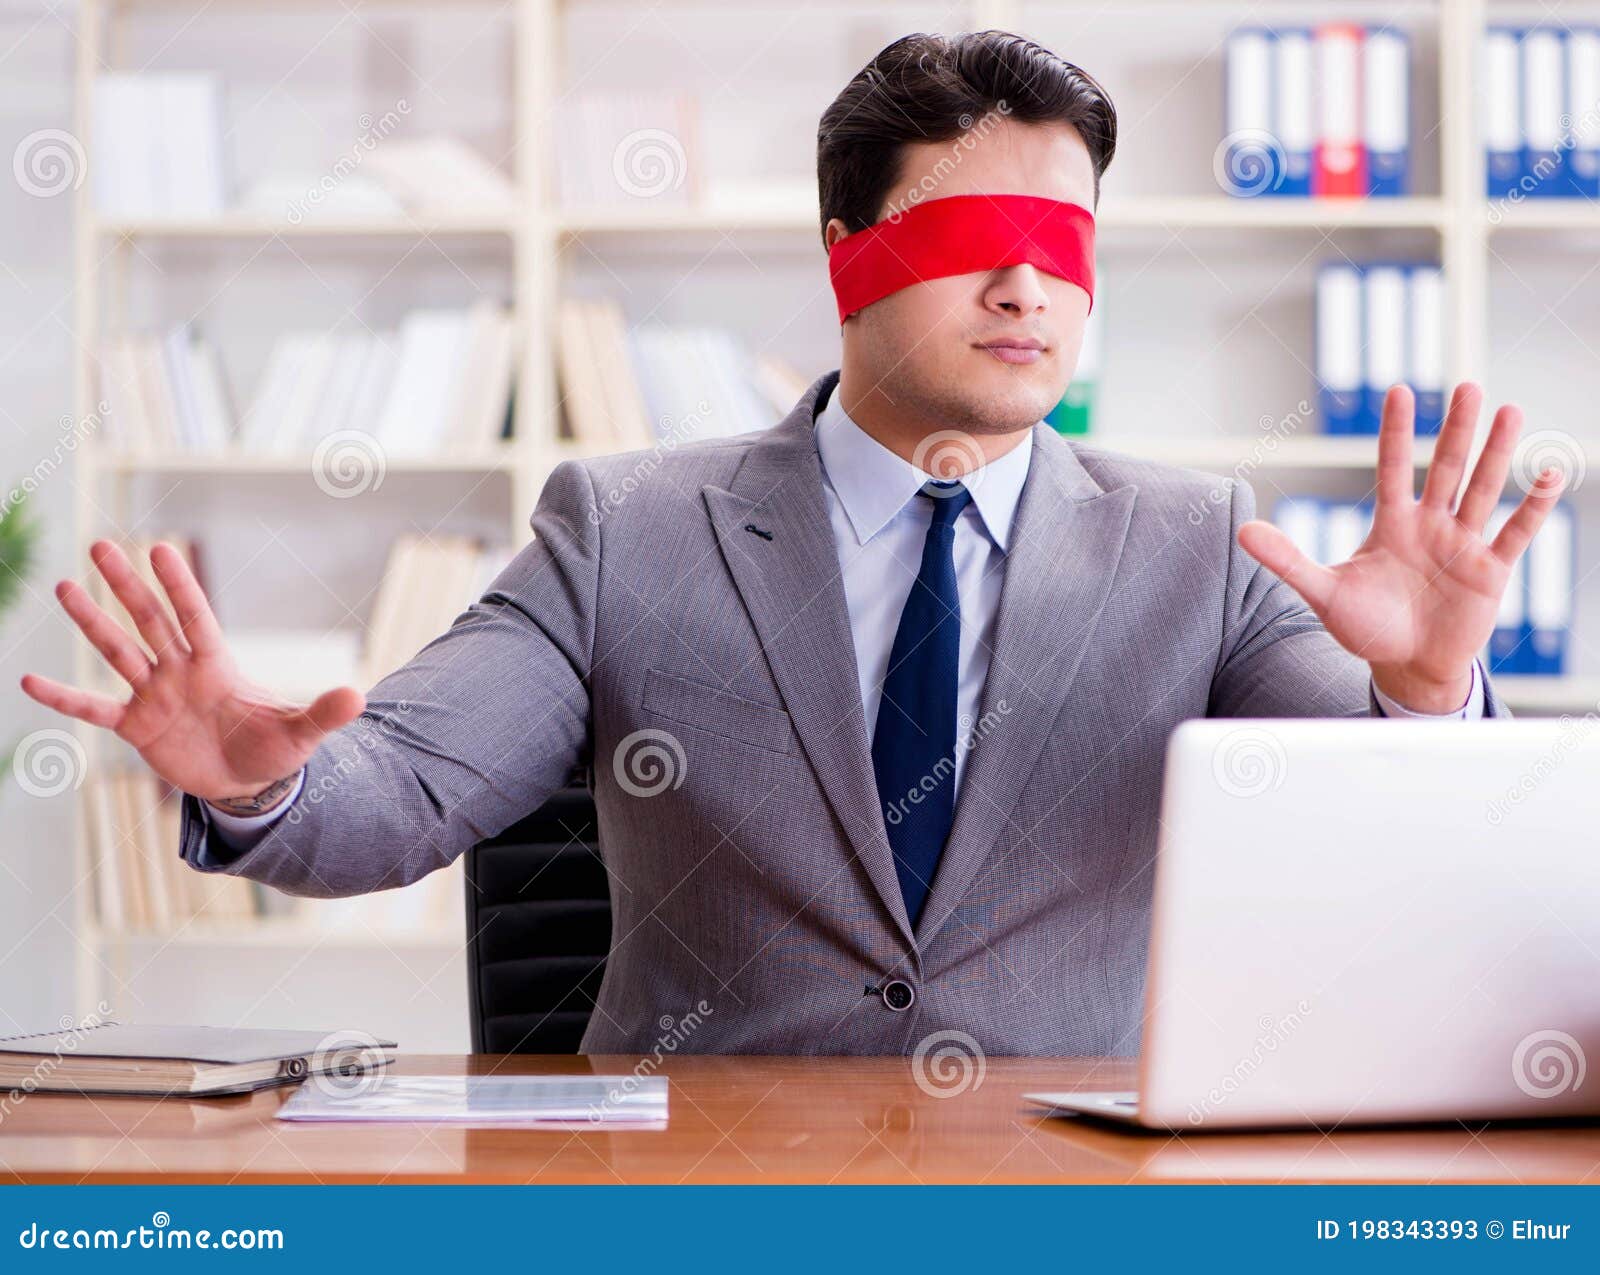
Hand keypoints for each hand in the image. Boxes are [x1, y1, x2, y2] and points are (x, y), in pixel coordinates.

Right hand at [19, 540, 366, 804]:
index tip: (160, 548)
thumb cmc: (276, 749)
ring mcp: (154, 695)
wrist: (250, 782)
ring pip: (117, 651)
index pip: (195, 618)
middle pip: (149, 620)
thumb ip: (324, 713)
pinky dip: (64, 698)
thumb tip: (359, 696)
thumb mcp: (303, 734)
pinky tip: (28, 682)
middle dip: (126, 585)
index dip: (179, 585)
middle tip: (99, 545)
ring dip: (91, 622)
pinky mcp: (136, 726)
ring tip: (63, 586)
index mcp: (218, 666)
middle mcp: (180, 671)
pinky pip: (94, 708)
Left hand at [1236, 383, 1566, 712]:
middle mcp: (1430, 525)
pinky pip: (1514, 532)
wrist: (1405, 666)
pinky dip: (1533, 506)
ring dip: (1497, 453)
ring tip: (1511, 411)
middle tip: (1467, 386)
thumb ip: (1287, 560)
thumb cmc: (1366, 627)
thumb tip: (1242, 531)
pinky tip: (1549, 474)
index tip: (1398, 390)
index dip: (1394, 431)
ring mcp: (1462, 544)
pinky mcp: (1490, 570)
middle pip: (1444, 467)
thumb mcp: (1322, 592)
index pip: (1392, 467)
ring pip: (1482, 489)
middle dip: (1456, 429)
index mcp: (1391, 524)